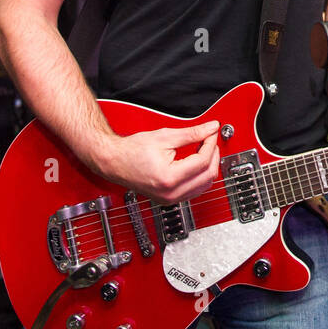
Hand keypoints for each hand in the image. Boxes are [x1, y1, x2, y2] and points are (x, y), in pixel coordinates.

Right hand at [100, 120, 220, 203]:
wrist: (114, 161)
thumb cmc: (132, 150)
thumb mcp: (164, 137)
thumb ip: (191, 133)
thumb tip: (211, 128)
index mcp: (169, 178)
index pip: (202, 161)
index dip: (210, 144)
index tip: (211, 132)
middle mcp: (171, 193)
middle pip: (207, 175)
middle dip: (213, 155)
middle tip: (210, 139)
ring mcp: (170, 199)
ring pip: (204, 185)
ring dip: (209, 167)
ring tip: (204, 149)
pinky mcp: (169, 200)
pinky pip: (195, 190)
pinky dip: (201, 176)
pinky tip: (198, 162)